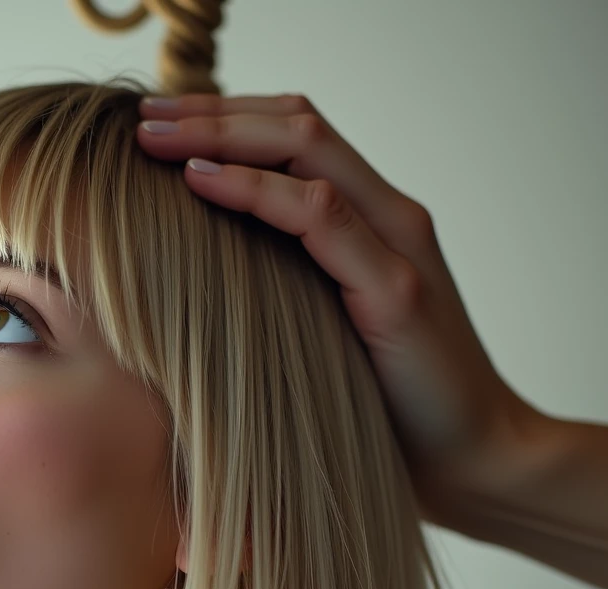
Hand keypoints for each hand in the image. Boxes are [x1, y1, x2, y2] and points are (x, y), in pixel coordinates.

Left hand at [135, 92, 535, 521]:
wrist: (467, 458)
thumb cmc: (385, 407)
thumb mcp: (320, 334)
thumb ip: (282, 293)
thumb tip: (193, 286)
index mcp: (367, 223)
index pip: (294, 139)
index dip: (225, 121)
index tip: (152, 128)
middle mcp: (386, 216)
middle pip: (294, 125)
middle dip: (211, 112)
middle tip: (141, 116)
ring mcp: (397, 244)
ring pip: (306, 148)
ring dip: (222, 135)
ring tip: (152, 137)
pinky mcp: (396, 288)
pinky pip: (320, 215)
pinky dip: (255, 190)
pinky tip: (200, 181)